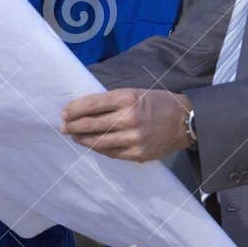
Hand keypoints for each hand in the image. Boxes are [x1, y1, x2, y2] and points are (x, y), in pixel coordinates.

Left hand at [62, 89, 192, 161]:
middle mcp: (129, 118)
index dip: (75, 109)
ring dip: (83, 139)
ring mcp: (134, 138)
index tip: (64, 112)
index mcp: (127, 98)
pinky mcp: (138, 154)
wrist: (184, 121)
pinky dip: (99, 148)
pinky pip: (112, 153)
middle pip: (92, 124)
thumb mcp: (135, 92)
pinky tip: (92, 145)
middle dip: (74, 125)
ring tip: (73, 136)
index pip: (93, 104)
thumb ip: (112, 100)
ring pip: (99, 141)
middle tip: (63, 126)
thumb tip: (85, 108)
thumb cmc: (157, 102)